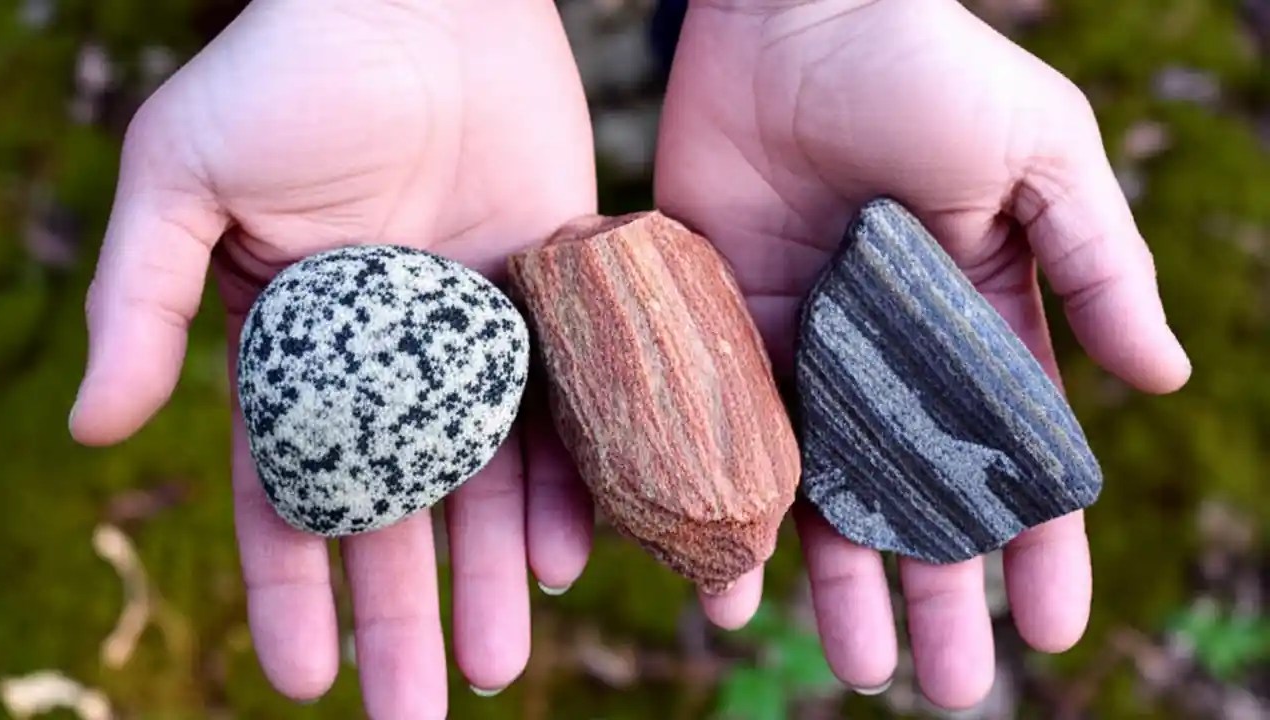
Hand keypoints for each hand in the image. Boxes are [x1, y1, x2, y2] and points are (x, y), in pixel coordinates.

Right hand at [68, 0, 594, 715]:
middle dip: (398, 616)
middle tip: (413, 715)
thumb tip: (92, 429)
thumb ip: (139, 301)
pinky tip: (568, 555)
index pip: (291, 494)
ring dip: (490, 578)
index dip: (293, 585)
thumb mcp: (182, 176)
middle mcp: (392, 362)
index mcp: (299, 350)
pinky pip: (564, 413)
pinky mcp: (551, 301)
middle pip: (395, 513)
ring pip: (484, 483)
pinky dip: (567, 483)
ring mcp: (475, 340)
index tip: (302, 677)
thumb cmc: (289, 71)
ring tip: (498, 665)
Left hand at [655, 0, 1189, 707]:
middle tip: (945, 685)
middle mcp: (889, 354)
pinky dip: (728, 508)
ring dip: (835, 582)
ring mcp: (804, 349)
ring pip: (822, 489)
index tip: (1050, 630)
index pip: (1015, 457)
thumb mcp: (1041, 154)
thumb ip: (1098, 264)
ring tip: (854, 665)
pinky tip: (727, 582)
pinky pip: (727, 438)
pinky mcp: (722, 328)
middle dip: (937, 591)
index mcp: (977, 322)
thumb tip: (1164, 381)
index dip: (1038, 546)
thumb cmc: (925, 66)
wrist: (789, 13)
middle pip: (917, 496)